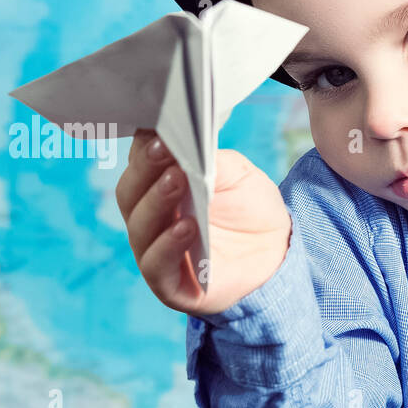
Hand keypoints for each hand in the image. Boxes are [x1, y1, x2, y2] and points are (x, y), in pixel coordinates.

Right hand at [115, 129, 291, 315]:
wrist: (276, 256)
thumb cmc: (251, 211)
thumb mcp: (239, 176)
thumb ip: (214, 162)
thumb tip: (188, 145)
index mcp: (157, 185)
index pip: (139, 162)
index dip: (144, 144)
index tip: (154, 124)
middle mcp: (148, 216)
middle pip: (131, 191)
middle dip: (146, 168)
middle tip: (163, 149)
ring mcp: (154, 249)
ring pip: (140, 225)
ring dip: (156, 201)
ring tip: (177, 181)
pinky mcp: (167, 282)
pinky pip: (156, 264)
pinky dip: (168, 244)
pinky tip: (186, 226)